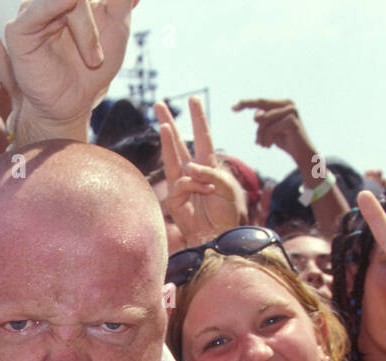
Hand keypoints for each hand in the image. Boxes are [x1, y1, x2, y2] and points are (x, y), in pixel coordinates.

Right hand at [0, 0, 135, 141]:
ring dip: (86, 29)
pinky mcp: (18, 30)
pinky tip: (68, 1)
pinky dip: (52, 4)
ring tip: (92, 59)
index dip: (102, 4)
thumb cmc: (92, 68)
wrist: (74, 103)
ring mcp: (32, 11)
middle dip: (96, 21)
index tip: (127, 5)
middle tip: (99, 56)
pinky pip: (34, 10)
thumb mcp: (117, 27)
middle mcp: (50, 0)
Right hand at [156, 96, 244, 245]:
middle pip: (178, 143)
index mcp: (208, 165)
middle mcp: (192, 172)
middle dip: (168, 122)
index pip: (202, 137)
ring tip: (163, 125)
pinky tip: (204, 191)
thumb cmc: (226, 213)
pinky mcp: (176, 199)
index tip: (193, 99)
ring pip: (171, 158)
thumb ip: (210, 174)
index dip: (198, 118)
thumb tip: (189, 169)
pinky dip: (194, 185)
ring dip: (168, 142)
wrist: (219, 236)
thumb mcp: (227, 187)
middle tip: (159, 104)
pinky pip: (181, 184)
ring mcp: (182, 185)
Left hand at [232, 97, 314, 165]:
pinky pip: (270, 129)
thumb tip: (256, 116)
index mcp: (282, 103)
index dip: (246, 103)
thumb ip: (263, 121)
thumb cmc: (285, 140)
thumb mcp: (270, 129)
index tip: (233, 108)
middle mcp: (288, 103)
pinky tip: (269, 146)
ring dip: (260, 135)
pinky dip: (266, 139)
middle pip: (261, 108)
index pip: (261, 101)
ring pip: (264, 120)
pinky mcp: (291, 120)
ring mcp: (291, 110)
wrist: (301, 153)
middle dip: (255, 124)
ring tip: (264, 145)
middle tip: (256, 141)